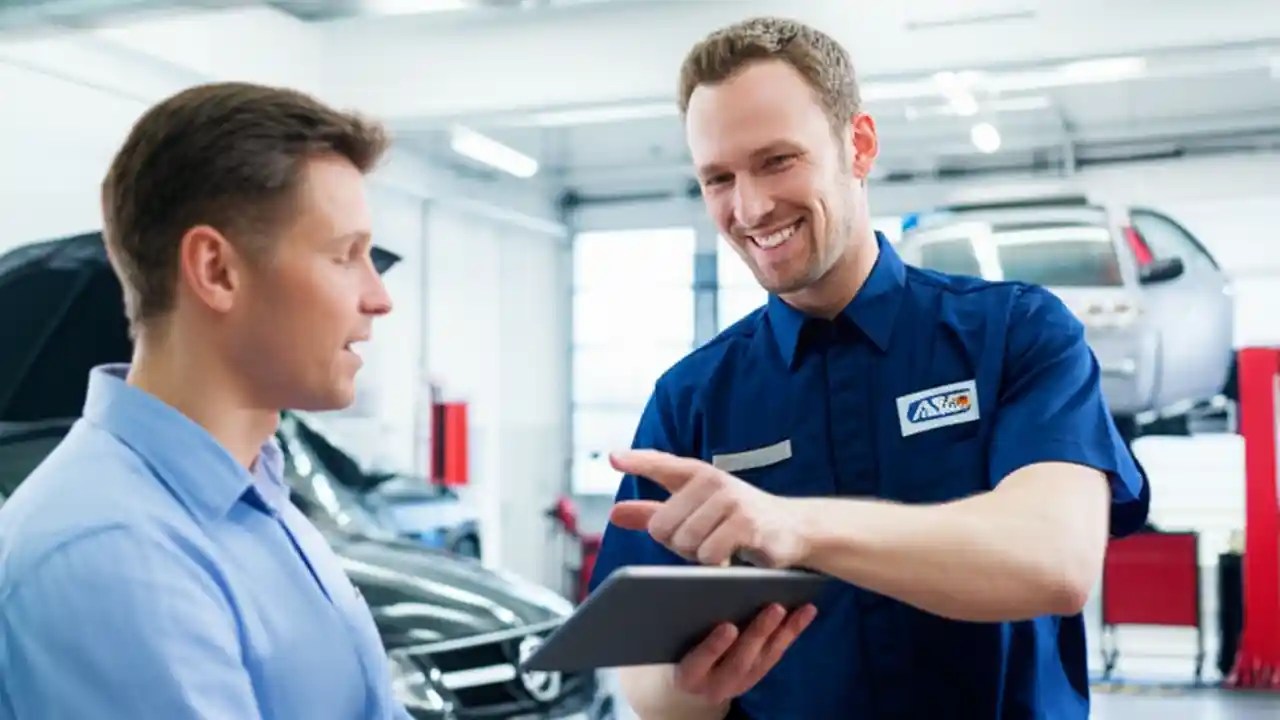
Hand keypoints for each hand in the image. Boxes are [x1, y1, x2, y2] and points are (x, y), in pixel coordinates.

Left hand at [608, 449, 809, 568]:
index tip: (613, 459)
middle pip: (662, 525)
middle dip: (677, 544)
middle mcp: (711, 480)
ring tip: (719, 547)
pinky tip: (732, 557)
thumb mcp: (692, 513)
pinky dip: (716, 564)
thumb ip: (652, 512)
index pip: (660, 464)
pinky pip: (710, 553)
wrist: (791, 528)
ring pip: (685, 540)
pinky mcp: (747, 522)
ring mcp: (730, 499)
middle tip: (703, 540)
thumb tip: (614, 514)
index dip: (637, 461)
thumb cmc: (734, 521)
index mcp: (695, 474)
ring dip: (698, 556)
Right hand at [675, 602, 817, 705]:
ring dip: (784, 632)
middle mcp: (714, 686)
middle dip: (758, 634)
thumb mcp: (675, 642)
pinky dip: (791, 634)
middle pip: (738, 662)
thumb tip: (696, 589)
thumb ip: (686, 624)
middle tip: (774, 608)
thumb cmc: (678, 648)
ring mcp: (738, 684)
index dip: (714, 647)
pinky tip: (805, 614)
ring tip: (801, 609)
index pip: (699, 663)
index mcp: (688, 676)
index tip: (728, 626)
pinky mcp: (756, 677)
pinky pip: (775, 656)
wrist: (690, 680)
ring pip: (763, 660)